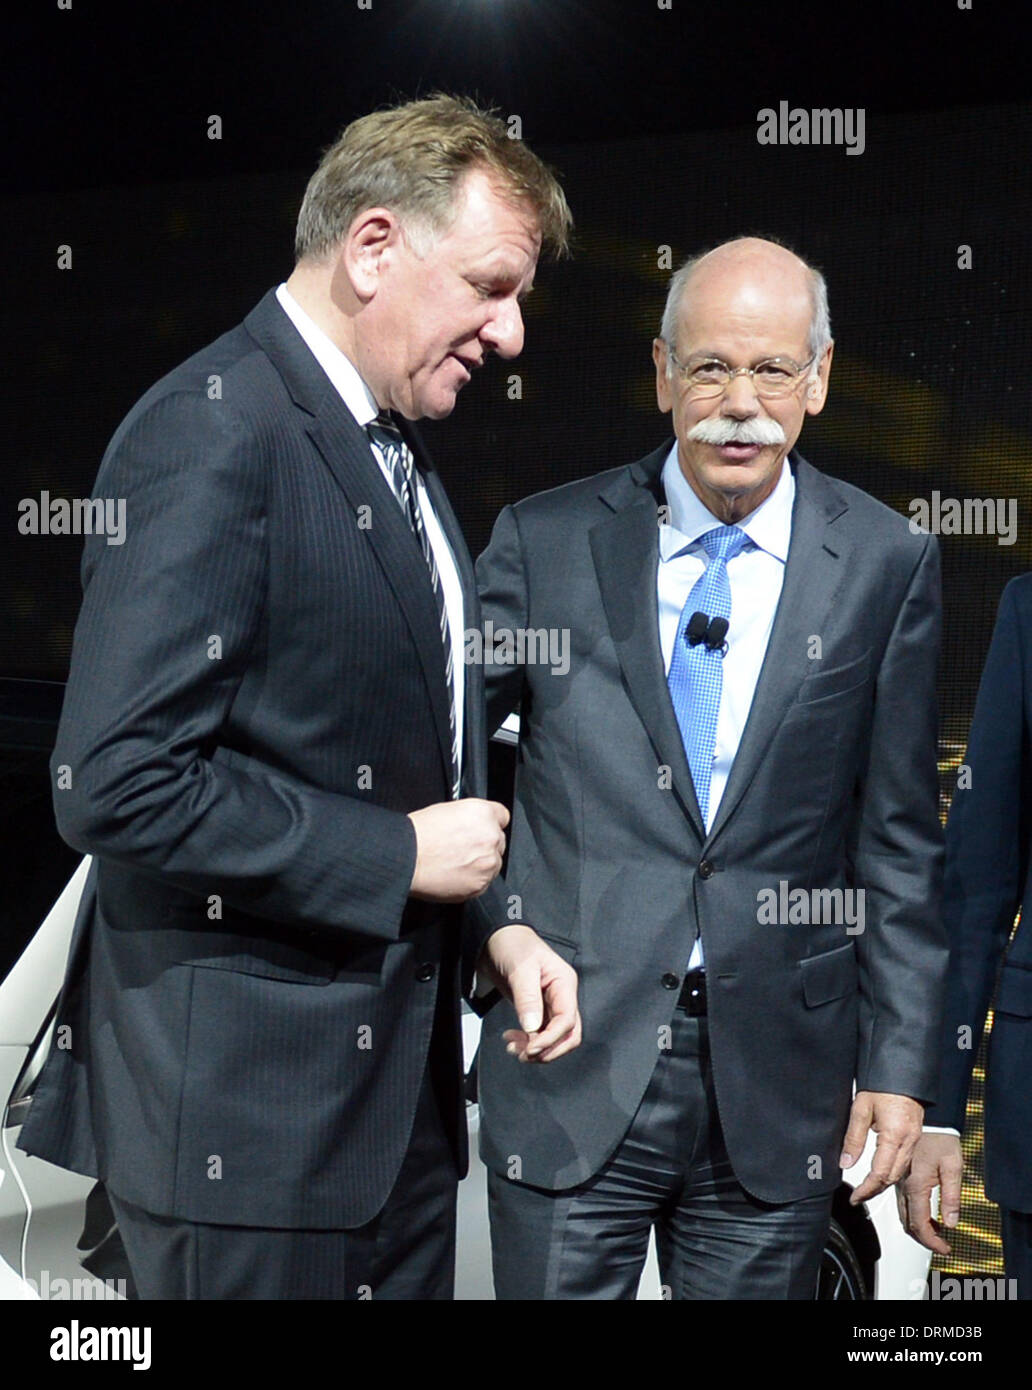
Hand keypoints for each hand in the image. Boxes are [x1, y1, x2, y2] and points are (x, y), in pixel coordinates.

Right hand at [407, 799, 508, 902]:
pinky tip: (453, 874)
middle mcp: (490, 837)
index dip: (490, 823)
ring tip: (455, 863)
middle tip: (462, 849)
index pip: (502, 816)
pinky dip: (472, 880)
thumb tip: (473, 826)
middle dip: (484, 845)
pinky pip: (483, 881)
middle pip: (498, 841)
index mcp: (483, 813)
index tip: (483, 829)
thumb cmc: (417, 834)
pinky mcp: (481, 884)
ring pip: (493, 863)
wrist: (406, 859)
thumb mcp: (446, 810)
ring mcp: (488, 862)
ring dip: (480, 864)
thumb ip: (469, 818)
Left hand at [479, 924, 581, 1062]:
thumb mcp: (521, 969)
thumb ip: (527, 998)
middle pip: (568, 1035)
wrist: (497, 938)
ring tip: (512, 1047)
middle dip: (548, 1049)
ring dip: (536, 1049)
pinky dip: (527, 1042)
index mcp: (564, 984)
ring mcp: (550, 1004)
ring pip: (554, 1038)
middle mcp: (562, 996)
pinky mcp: (538, 1010)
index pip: (568, 1020)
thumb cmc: (513, 945)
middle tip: (524, 1055)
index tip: (531, 1048)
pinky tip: (511, 1040)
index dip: (551, 1038)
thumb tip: (532, 1029)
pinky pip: (540, 1034)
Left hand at [840, 1090, 923, 1204]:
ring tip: (867, 1189)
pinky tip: (882, 1173)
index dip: (867, 1189)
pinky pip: (905, 1162)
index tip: (855, 1197)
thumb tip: (845, 1162)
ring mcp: (914, 1140)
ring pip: (900, 1172)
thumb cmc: (883, 1086)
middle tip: (858, 1196)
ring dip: (884, 1183)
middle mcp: (909, 1142)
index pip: (880, 1173)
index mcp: (895, 1136)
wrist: (903, 1073)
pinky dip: (893, 1173)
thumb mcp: (860, 1109)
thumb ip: (853, 1138)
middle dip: (875, 1191)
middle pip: (893, 1177)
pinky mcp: (915, 1137)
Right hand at [896, 1132, 963, 1254]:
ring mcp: (899, 1181)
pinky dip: (912, 1215)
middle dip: (924, 1239)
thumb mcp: (953, 1168)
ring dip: (918, 1228)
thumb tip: (951, 1222)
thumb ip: (952, 1197)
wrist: (929, 1120)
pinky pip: (902, 1203)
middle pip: (908, 1223)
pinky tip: (926, 1215)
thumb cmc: (941, 1139)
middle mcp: (903, 1185)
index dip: (932, 1242)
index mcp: (916, 1185)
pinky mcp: (899, 1176)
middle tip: (941, 1245)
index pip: (920, 1224)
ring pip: (902, 1214)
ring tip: (936, 1233)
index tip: (944, 1248)